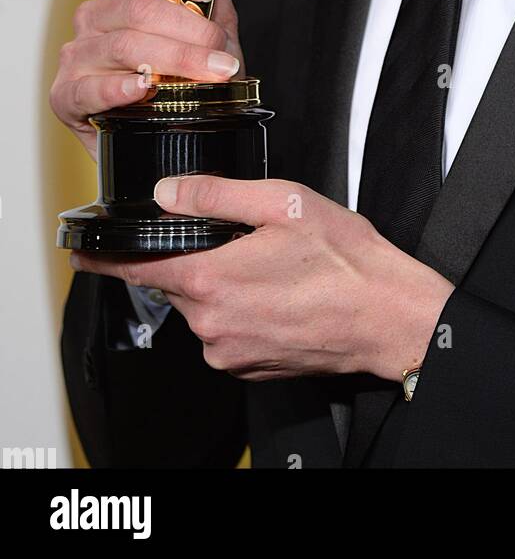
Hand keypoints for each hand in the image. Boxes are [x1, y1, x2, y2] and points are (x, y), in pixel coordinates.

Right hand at [49, 0, 243, 159]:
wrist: (179, 135)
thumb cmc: (189, 76)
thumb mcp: (214, 22)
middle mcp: (97, 17)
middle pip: (138, 8)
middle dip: (189, 31)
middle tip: (222, 55)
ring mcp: (79, 55)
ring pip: (124, 45)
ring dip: (175, 60)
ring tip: (209, 75)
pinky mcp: (67, 95)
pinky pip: (91, 87)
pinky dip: (121, 88)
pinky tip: (145, 89)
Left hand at [70, 175, 455, 382]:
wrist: (388, 316)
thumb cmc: (346, 260)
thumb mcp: (282, 203)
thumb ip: (216, 194)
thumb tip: (169, 192)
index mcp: (210, 280)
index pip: (136, 268)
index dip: (106, 257)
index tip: (81, 249)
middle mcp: (210, 324)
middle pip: (176, 282)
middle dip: (194, 256)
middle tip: (242, 237)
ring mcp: (229, 351)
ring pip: (202, 306)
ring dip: (221, 283)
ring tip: (273, 264)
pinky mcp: (249, 367)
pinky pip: (226, 331)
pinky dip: (241, 308)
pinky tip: (279, 291)